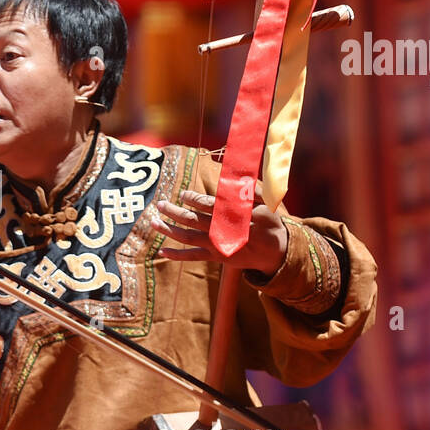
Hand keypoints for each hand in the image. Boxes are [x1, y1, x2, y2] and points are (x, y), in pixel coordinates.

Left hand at [151, 184, 288, 276]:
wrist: (276, 251)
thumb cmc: (268, 221)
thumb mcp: (264, 201)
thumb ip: (247, 187)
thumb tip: (229, 173)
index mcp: (234, 216)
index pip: (209, 206)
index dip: (194, 200)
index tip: (183, 195)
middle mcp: (223, 232)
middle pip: (193, 221)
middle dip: (174, 212)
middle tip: (160, 204)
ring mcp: (218, 246)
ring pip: (188, 238)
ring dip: (168, 230)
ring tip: (153, 222)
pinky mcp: (216, 257)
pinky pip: (192, 257)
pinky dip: (176, 255)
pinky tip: (161, 251)